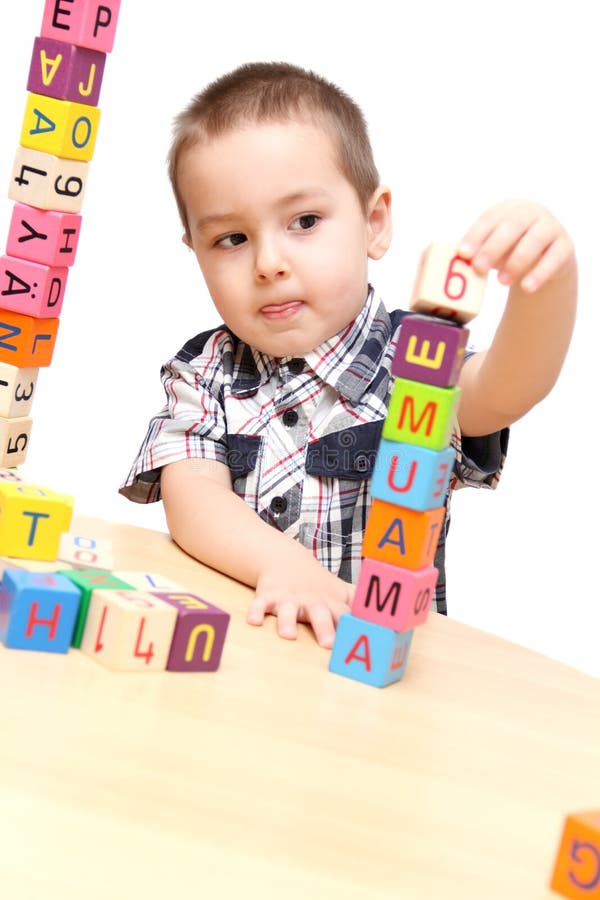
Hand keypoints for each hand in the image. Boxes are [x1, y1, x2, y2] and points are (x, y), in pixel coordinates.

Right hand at [247, 559, 353, 648]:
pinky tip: (253, 621)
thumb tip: (400, 619)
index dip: (354, 629)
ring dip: (289, 622)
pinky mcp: (269, 597)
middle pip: (320, 614)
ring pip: (289, 611)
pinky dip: (256, 611)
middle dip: (325, 628)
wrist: (286, 560)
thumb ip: (362, 607)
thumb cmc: (319, 585)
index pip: (346, 617)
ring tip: (289, 635)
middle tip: (330, 645)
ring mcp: (290, 599)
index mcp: (331, 604)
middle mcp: (312, 602)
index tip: (363, 640)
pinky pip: (260, 604)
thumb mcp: (341, 592)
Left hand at [458, 199, 574, 293]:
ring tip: (501, 282)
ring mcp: (551, 227)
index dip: (476, 235)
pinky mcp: (565, 246)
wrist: (545, 260)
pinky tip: (526, 287)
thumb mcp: (493, 248)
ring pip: (535, 240)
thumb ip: (477, 252)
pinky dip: (539, 273)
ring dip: (516, 261)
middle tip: (478, 267)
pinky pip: (553, 258)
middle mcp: (532, 213)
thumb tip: (455, 262)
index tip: (462, 253)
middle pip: (513, 225)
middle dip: (493, 246)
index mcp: (508, 209)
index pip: (490, 218)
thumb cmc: (510, 250)